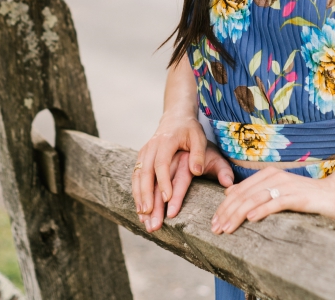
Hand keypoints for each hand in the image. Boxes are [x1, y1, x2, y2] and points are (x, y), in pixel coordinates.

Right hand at [133, 115, 232, 231]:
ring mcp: (144, 152)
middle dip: (146, 195)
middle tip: (149, 214)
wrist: (175, 117)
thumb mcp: (198, 137)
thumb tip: (197, 171)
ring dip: (138, 197)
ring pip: (137, 176)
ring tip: (143, 216)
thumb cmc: (190, 129)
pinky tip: (140, 208)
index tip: (167, 199)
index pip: (161, 163)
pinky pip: (136, 177)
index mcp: (166, 141)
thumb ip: (199, 154)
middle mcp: (151, 147)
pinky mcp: (141, 158)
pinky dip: (136, 192)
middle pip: (145, 172)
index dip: (163, 181)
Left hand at [211, 166, 334, 234]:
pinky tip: (251, 218)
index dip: (224, 207)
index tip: (214, 222)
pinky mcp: (297, 196)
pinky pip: (275, 202)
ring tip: (227, 227)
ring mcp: (285, 185)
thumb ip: (255, 190)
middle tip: (216, 228)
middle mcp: (273, 177)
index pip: (239, 191)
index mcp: (267, 174)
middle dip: (227, 212)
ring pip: (255, 199)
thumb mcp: (277, 191)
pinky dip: (262, 210)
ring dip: (238, 214)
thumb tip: (230, 192)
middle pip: (243, 195)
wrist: (334, 194)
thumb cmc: (304, 197)